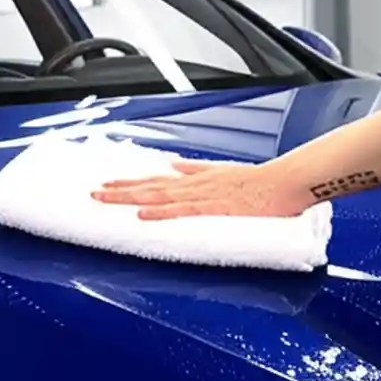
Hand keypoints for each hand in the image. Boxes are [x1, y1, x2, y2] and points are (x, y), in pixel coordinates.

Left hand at [91, 160, 314, 219]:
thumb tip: (174, 165)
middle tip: (95, 192)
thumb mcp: (223, 171)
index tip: (108, 183)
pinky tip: (143, 215)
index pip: (157, 180)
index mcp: (197, 178)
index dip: (131, 182)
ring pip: (160, 196)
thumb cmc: (260, 181)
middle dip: (121, 189)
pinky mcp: (216, 207)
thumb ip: (197, 169)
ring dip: (132, 198)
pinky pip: (184, 211)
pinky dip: (162, 213)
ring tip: (108, 199)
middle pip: (151, 187)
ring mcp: (204, 195)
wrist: (285, 182)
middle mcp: (195, 184)